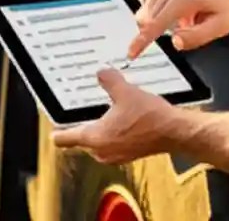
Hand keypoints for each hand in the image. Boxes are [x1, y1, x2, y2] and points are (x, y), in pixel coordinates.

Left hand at [51, 68, 177, 163]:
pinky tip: (125, 118)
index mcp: (95, 138)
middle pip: (82, 139)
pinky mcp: (129, 153)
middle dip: (83, 124)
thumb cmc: (150, 118)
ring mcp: (116, 154)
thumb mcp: (126, 91)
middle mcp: (102, 151)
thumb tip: (101, 72)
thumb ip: (109, 81)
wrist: (175, 131)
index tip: (53, 126)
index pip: (65, 139)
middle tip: (84, 109)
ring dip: (101, 128)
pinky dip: (115, 132)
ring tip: (108, 110)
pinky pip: (113, 143)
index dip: (57, 131)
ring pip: (99, 141)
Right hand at [128, 0, 228, 58]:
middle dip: (158, 30)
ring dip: (159, 19)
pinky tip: (170, 5)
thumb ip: (197, 37)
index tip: (131, 53)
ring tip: (184, 15)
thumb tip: (174, 41)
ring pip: (146, 10)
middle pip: (147, 19)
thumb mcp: (221, 26)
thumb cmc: (225, 3)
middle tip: (185, 25)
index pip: (154, 25)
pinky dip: (155, 5)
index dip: (141, 41)